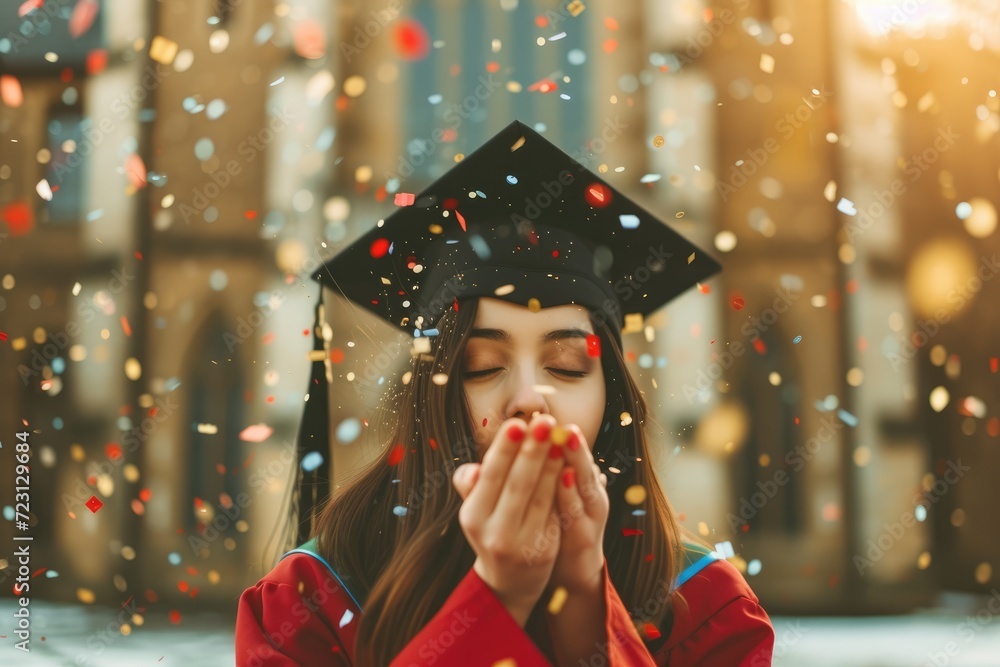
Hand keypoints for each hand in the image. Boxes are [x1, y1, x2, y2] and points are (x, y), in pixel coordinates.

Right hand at [454, 423, 609, 593]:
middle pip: (516, 485)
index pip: (490, 476)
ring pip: (539, 498)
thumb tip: (473, 467)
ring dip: (552, 465)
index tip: (518, 422)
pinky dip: (561, 488)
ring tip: (560, 437)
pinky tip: (569, 467)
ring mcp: (520, 544)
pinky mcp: (544, 550)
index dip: (504, 449)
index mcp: (472, 516)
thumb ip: (471, 485)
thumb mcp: (475, 510)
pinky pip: (554, 513)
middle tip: (545, 421)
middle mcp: (494, 533)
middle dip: (532, 450)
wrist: (508, 582)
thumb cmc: (491, 529)